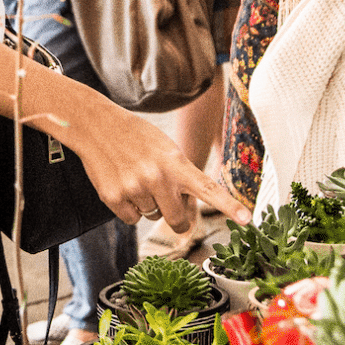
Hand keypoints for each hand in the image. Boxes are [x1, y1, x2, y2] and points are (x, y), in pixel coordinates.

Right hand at [69, 101, 250, 230]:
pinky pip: (131, 219)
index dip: (229, 206)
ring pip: (152, 217)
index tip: (247, 220)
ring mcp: (135, 188)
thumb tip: (183, 212)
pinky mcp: (114, 197)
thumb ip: (179, 177)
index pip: (209, 188)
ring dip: (147, 204)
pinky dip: (128, 207)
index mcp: (176, 163)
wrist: (96, 124)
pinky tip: (122, 184)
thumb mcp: (165, 148)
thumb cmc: (136, 137)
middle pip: (178, 219)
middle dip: (175, 216)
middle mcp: (158, 177)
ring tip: (135, 177)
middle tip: (164, 195)